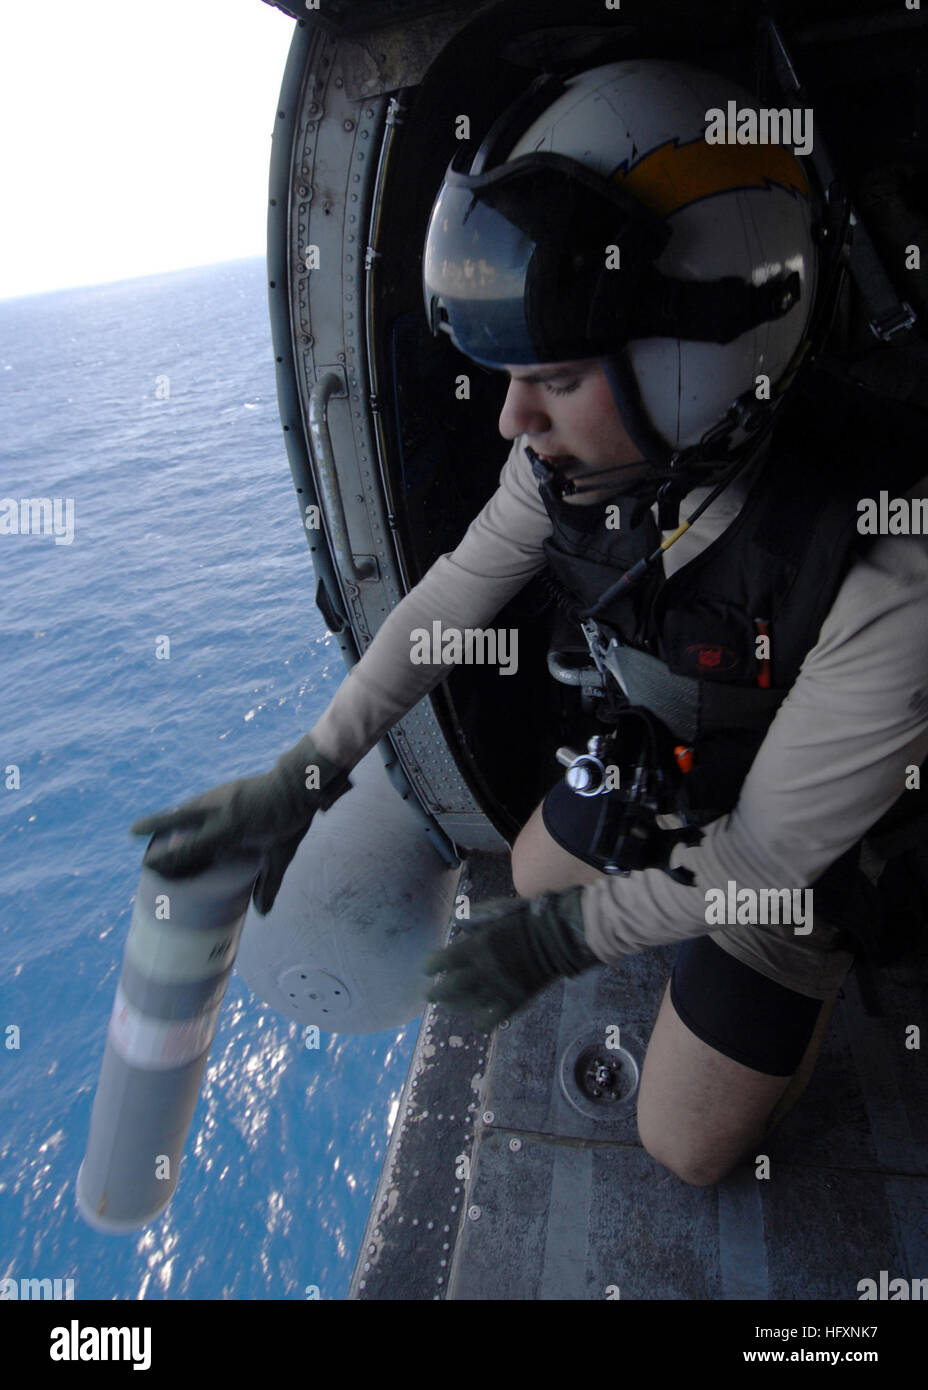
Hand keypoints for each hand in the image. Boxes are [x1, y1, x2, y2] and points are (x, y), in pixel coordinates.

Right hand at [130, 734, 351, 913]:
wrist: (298, 781)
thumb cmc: (291, 819)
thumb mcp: (282, 852)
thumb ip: (270, 881)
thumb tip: (262, 913)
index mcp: (233, 826)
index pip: (194, 846)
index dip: (171, 857)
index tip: (150, 866)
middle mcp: (221, 810)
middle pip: (179, 818)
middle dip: (154, 825)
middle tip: (132, 832)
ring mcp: (221, 796)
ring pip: (186, 808)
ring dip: (166, 817)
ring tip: (146, 827)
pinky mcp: (224, 790)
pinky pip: (197, 802)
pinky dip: (184, 811)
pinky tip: (178, 817)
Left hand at [423, 886, 596, 1028]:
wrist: (556, 937)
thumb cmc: (525, 920)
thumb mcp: (495, 913)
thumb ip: (473, 923)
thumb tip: (455, 928)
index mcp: (476, 946)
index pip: (442, 961)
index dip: (431, 966)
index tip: (427, 970)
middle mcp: (482, 970)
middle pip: (448, 989)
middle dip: (436, 993)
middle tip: (430, 995)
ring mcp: (497, 988)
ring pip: (465, 1006)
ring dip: (454, 1006)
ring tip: (450, 1006)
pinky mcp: (513, 1002)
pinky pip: (489, 1020)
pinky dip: (480, 1021)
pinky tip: (478, 1017)